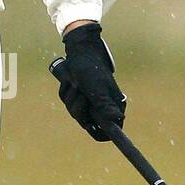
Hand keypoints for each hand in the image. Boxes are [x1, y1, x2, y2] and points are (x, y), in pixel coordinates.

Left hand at [49, 21, 125, 141]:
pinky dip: (66, 92)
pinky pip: (68, 103)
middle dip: (78, 109)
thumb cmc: (91, 68)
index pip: (110, 131)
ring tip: (75, 83)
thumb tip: (118, 119)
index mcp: (113, 106)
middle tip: (80, 92)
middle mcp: (104, 106)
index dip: (99, 133)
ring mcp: (90, 102)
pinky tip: (70, 81)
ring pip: (74, 113)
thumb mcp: (96, 87)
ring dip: (71, 98)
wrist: (80, 51)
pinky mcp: (80, 96)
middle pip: (86, 123)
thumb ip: (105, 105)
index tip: (89, 125)